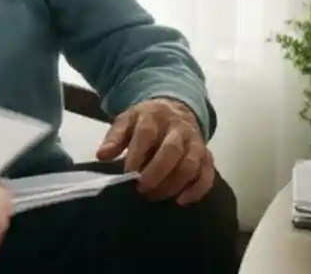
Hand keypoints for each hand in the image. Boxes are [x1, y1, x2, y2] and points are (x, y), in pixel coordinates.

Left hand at [96, 97, 214, 205]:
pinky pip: (208, 174)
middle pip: (172, 150)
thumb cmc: (145, 121)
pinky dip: (197, 190)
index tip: (127, 173)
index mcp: (154, 116)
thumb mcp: (126, 122)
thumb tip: (102, 155)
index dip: (137, 154)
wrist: (174, 110)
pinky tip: (181, 201)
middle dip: (157, 172)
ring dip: (173, 184)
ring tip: (154, 195)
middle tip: (142, 189)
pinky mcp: (207, 156)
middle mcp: (178, 128)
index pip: (147, 133)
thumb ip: (114, 138)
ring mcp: (195, 142)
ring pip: (191, 164)